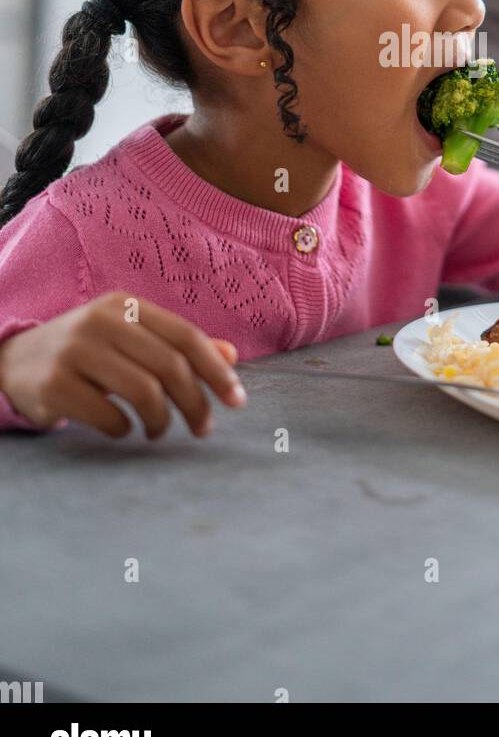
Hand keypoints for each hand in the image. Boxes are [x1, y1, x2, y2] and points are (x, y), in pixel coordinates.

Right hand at [0, 293, 246, 437]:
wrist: (15, 361)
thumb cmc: (87, 352)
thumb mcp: (130, 338)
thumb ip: (177, 345)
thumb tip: (231, 356)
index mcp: (126, 305)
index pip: (186, 335)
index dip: (216, 370)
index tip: (237, 400)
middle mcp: (101, 321)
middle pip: (170, 366)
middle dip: (195, 404)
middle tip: (203, 428)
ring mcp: (76, 351)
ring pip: (144, 392)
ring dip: (161, 421)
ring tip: (159, 430)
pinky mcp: (55, 384)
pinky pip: (110, 416)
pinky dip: (125, 430)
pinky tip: (122, 429)